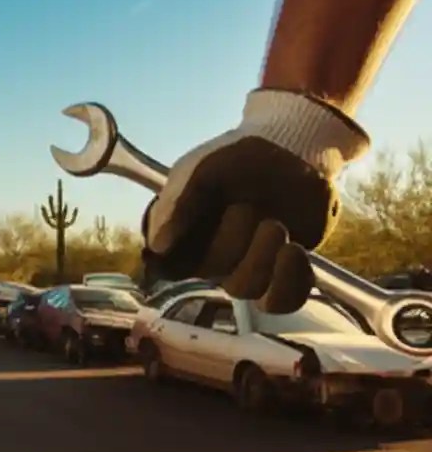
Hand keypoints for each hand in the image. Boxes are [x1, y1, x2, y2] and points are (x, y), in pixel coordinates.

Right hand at [142, 89, 368, 312]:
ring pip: (246, 290)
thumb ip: (178, 206)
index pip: (170, 268)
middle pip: (215, 274)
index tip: (195, 239)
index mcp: (186, 236)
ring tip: (276, 225)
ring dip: (263, 258)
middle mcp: (213, 258)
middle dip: (233, 239)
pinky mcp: (284, 272)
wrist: (291, 149)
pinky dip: (289, 281)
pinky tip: (294, 251)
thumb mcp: (200, 171)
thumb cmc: (238, 158)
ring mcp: (249, 267)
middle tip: (246, 207)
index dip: (183, 259)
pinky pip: (282, 302)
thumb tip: (158, 246)